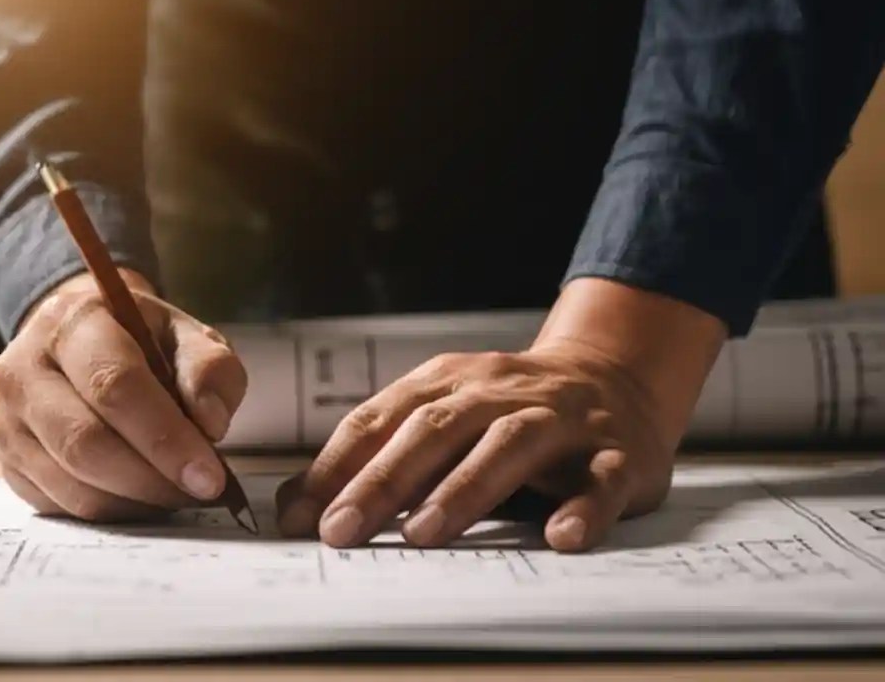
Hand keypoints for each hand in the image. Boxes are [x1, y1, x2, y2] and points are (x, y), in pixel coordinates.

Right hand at [0, 271, 247, 521]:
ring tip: (175, 490)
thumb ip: (208, 369)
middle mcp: (24, 370)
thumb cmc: (137, 339)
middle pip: (85, 443)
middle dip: (152, 479)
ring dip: (135, 500)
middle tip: (199, 490)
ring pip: (72, 485)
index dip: (165, 438)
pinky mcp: (8, 463)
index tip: (209, 475)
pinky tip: (141, 494)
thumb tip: (209, 424)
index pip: (114, 386)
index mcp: (73, 322)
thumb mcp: (184, 334)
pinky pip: (62, 506)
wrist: (77, 342)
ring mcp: (7, 421)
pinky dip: (112, 511)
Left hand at [275, 279, 724, 551]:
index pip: (381, 419)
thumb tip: (296, 507)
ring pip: (508, 447)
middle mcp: (499, 392)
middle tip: (342, 530)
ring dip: (463, 490)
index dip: (337, 466)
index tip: (299, 515)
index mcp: (448, 381)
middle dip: (382, 481)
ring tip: (422, 533)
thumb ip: (378, 455)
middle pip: (434, 430)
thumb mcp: (441, 415)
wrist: (616, 375)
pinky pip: (601, 480)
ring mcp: (560, 420)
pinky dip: (583, 508)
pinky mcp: (616, 454)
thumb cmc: (506, 411)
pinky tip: (560, 536)